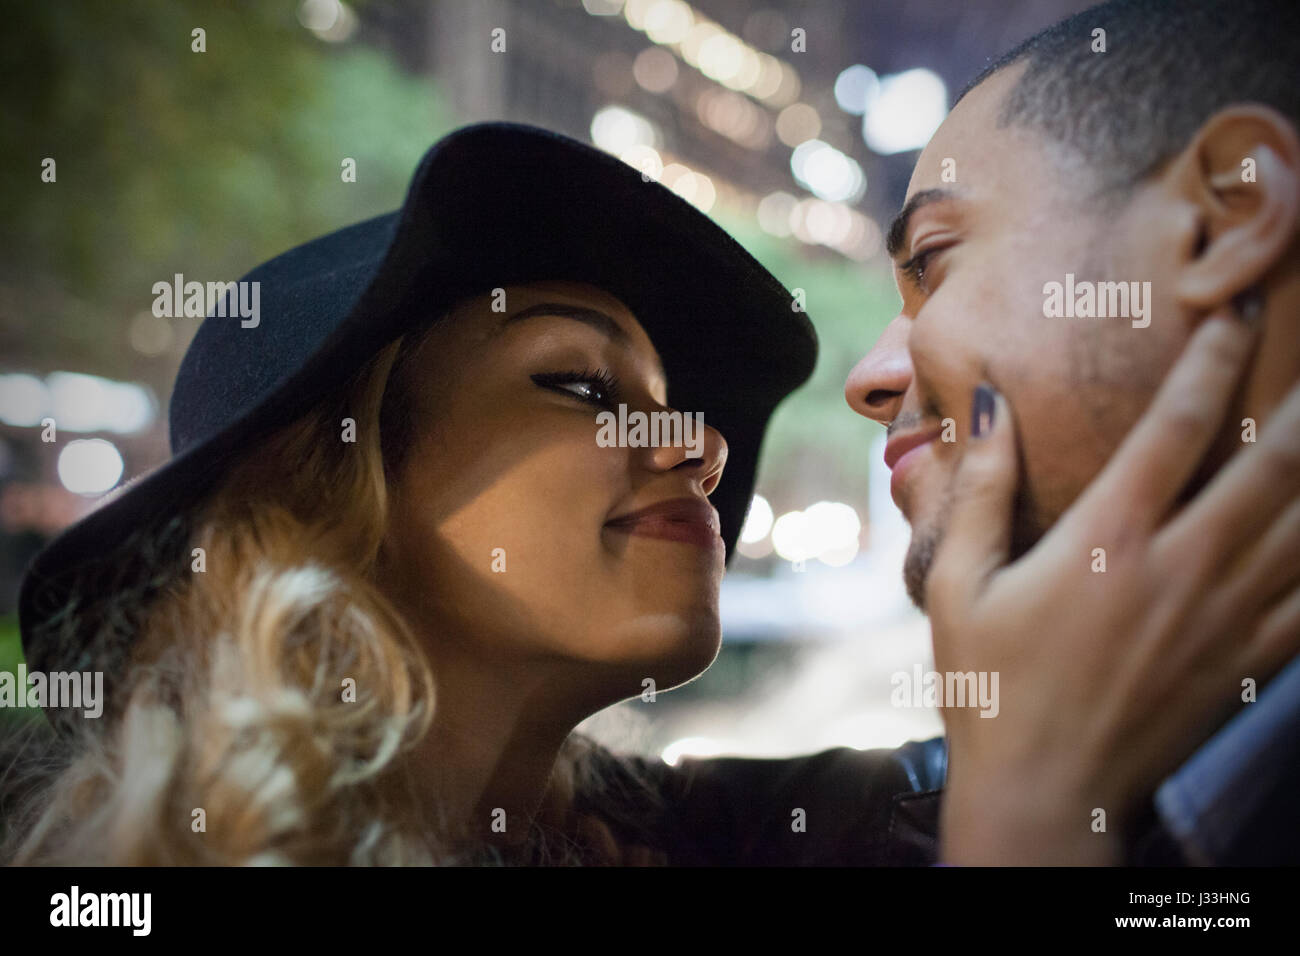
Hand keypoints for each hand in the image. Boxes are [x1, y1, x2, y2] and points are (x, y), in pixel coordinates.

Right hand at [929, 309, 1299, 863]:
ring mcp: (1222, 619)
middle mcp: (1180, 570)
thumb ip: (982, 489)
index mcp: (1107, 542)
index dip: (1214, 356)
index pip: (1176, 426)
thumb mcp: (958, 585)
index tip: (1240, 307)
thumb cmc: (988, 688)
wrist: (1042, 798)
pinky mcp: (1245, 664)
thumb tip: (993, 404)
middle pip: (1274, 464)